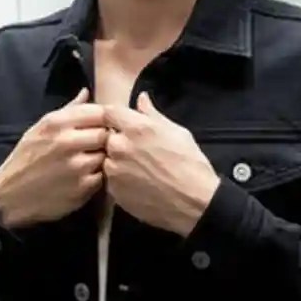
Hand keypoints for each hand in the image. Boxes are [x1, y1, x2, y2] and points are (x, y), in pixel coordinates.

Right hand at [0, 88, 107, 228]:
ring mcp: (75, 167)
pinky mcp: (81, 188)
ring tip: (91, 161)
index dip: (104, 118)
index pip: (98, 112)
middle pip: (106, 133)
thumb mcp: (40, 128)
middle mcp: (66, 142)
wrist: (10, 195)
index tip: (102, 126)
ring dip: (103, 158)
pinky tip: (86, 176)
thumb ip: (68, 110)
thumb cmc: (26, 158)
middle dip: (106, 138)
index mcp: (56, 123)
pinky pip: (103, 177)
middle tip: (98, 145)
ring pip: (106, 156)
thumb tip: (87, 92)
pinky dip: (98, 177)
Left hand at [103, 92, 219, 237]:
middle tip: (135, 149)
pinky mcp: (113, 191)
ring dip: (117, 160)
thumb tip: (141, 98)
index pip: (108, 112)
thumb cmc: (190, 164)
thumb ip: (153, 114)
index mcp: (135, 128)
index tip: (120, 121)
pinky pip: (110, 179)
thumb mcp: (177, 132)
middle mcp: (119, 147)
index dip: (114, 116)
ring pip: (107, 159)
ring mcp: (114, 170)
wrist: (194, 203)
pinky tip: (137, 183)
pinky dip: (119, 179)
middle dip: (116, 139)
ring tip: (138, 169)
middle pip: (106, 136)